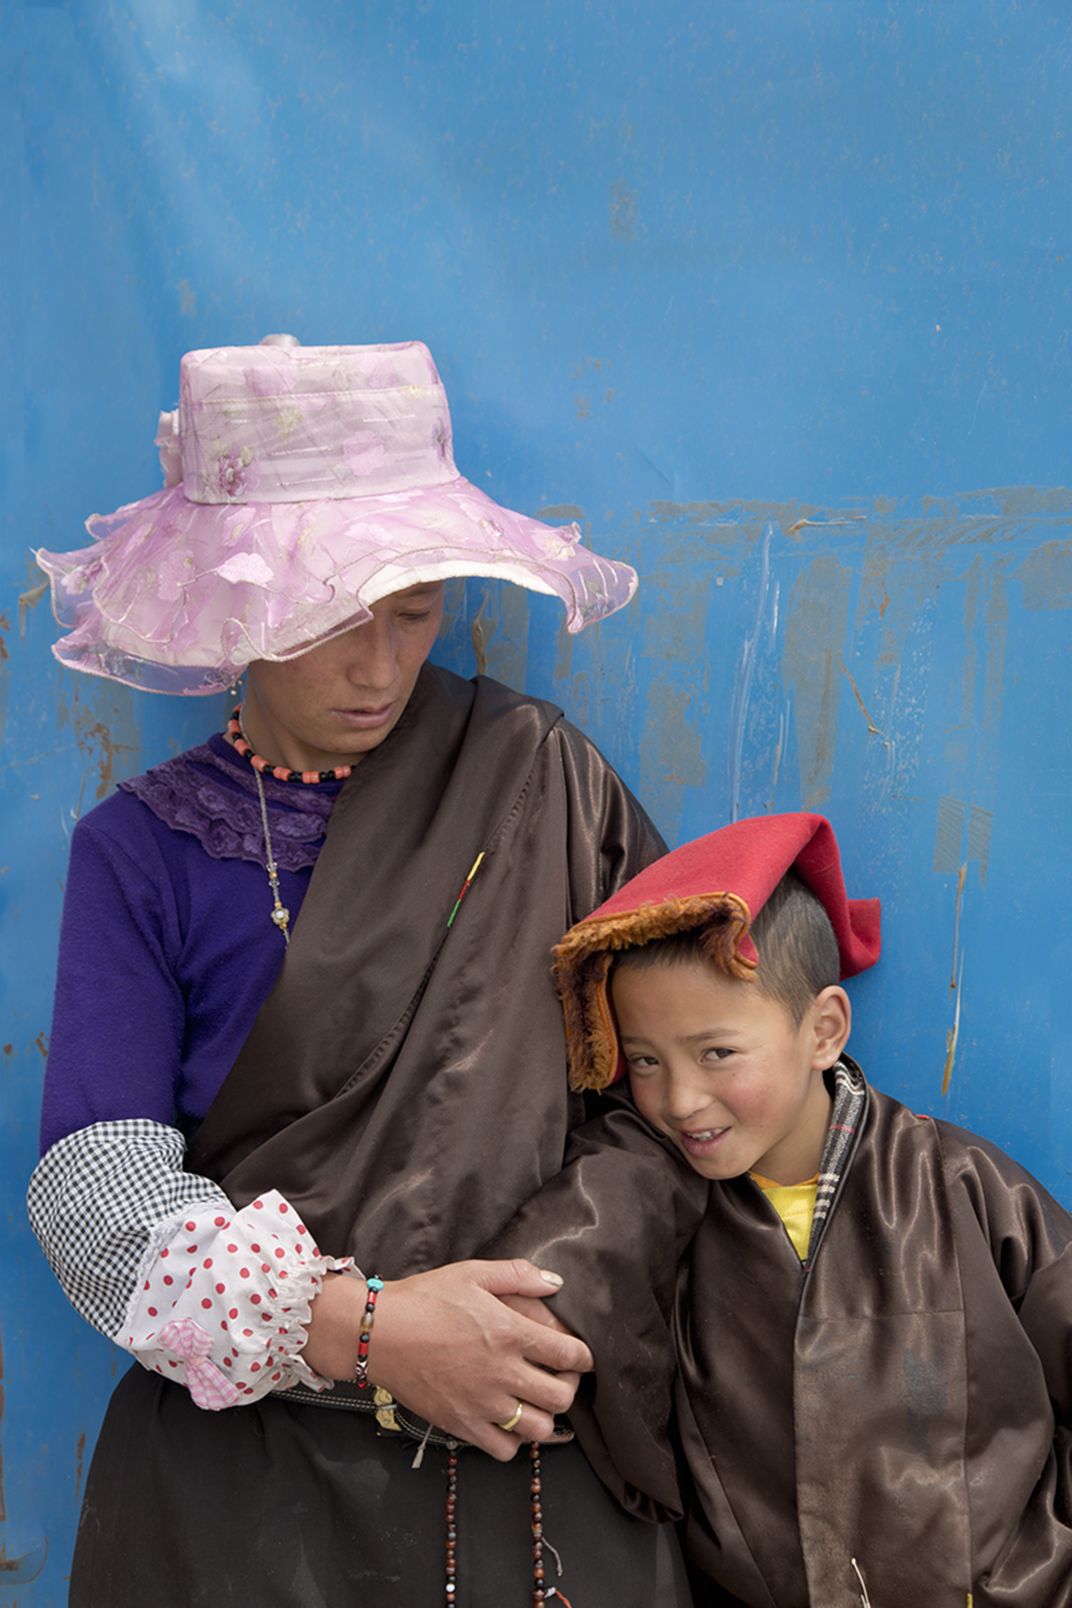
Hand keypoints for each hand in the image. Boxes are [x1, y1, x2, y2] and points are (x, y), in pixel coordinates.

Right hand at [309, 1259, 591, 1460]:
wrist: (379, 1333)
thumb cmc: (426, 1298)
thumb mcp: (472, 1274)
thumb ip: (518, 1275)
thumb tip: (556, 1283)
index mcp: (511, 1333)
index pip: (570, 1355)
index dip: (584, 1356)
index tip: (579, 1354)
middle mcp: (503, 1373)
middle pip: (562, 1397)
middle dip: (569, 1386)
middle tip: (559, 1376)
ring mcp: (483, 1404)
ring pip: (540, 1430)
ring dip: (545, 1416)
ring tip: (534, 1400)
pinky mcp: (462, 1426)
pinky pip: (505, 1449)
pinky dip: (513, 1439)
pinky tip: (505, 1418)